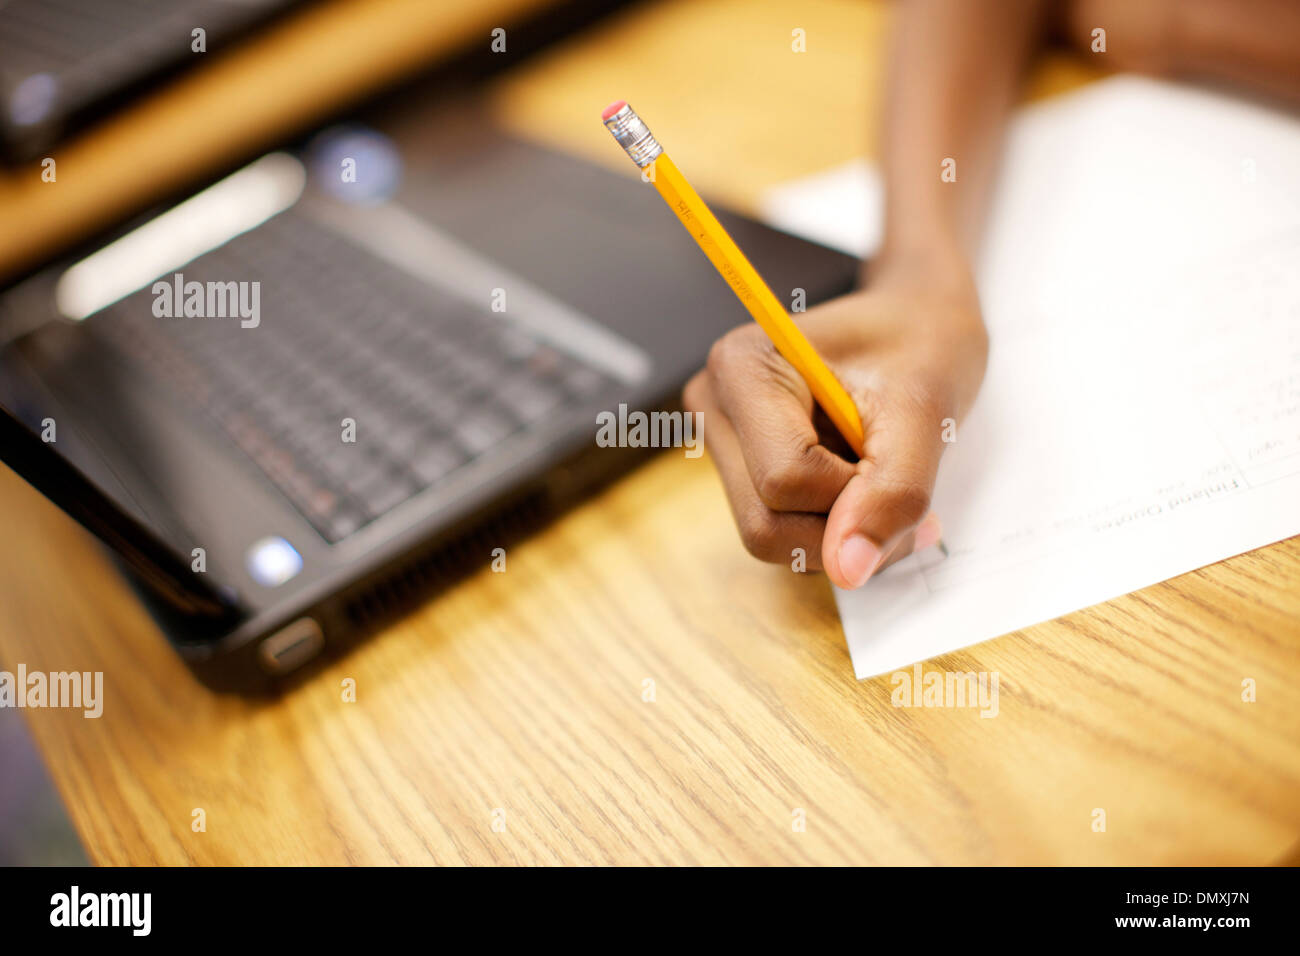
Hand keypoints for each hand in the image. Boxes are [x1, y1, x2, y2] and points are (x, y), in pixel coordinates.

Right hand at [683, 270, 987, 588]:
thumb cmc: (920, 343)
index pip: (785, 480)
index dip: (855, 494)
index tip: (903, 459)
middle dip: (844, 526)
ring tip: (880, 476)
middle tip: (901, 485)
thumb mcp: (926, 411)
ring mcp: (722, 440)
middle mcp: (715, 404)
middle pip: (765, 522)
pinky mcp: (739, 467)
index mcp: (743, 366)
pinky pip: (778, 530)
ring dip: (841, 531)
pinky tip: (860, 482)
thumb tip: (848, 571)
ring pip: (770, 536)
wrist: (916, 322)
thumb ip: (893, 492)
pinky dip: (831, 527)